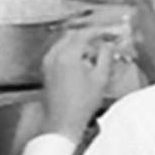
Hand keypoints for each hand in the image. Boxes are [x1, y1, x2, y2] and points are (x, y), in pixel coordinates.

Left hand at [38, 16, 136, 143]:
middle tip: (103, 40)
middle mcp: (54, 56)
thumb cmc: (79, 106)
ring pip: (64, 43)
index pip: (84, 34)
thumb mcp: (100, 78)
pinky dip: (70, 52)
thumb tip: (108, 45)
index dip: (99, 31)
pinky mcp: (46, 71)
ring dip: (79, 44)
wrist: (63, 123)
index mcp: (67, 55)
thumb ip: (106, 56)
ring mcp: (48, 64)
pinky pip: (58, 53)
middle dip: (88, 36)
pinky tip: (82, 63)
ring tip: (94, 53)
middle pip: (72, 35)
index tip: (109, 33)